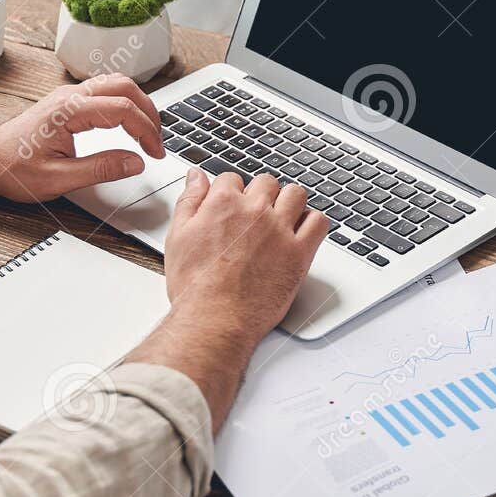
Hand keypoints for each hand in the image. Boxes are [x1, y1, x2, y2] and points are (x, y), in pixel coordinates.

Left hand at [0, 74, 163, 202]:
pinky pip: (103, 91)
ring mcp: (67, 96)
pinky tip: (127, 122)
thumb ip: (101, 169)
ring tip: (147, 130)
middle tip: (157, 140)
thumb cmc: (12, 169)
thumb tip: (135, 162)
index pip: (122, 109)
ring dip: (137, 103)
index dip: (146, 131)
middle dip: (148, 111)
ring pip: (115, 84)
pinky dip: (123, 103)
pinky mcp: (66, 103)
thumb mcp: (58, 178)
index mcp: (69, 111)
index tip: (155, 152)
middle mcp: (69, 97)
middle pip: (124, 86)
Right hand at [163, 169, 328, 344]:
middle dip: (261, 195)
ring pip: (295, 194)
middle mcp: (254, 211)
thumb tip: (196, 176)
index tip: (233, 207)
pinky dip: (313, 223)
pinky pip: (318, 222)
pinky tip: (302, 232)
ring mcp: (279, 230)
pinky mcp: (299, 252)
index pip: (233, 178)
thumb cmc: (194, 287)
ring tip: (281, 220)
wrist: (214, 320)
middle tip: (255, 217)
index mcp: (223, 203)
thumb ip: (189, 201)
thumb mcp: (177, 237)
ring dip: (289, 203)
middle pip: (266, 183)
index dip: (232, 193)